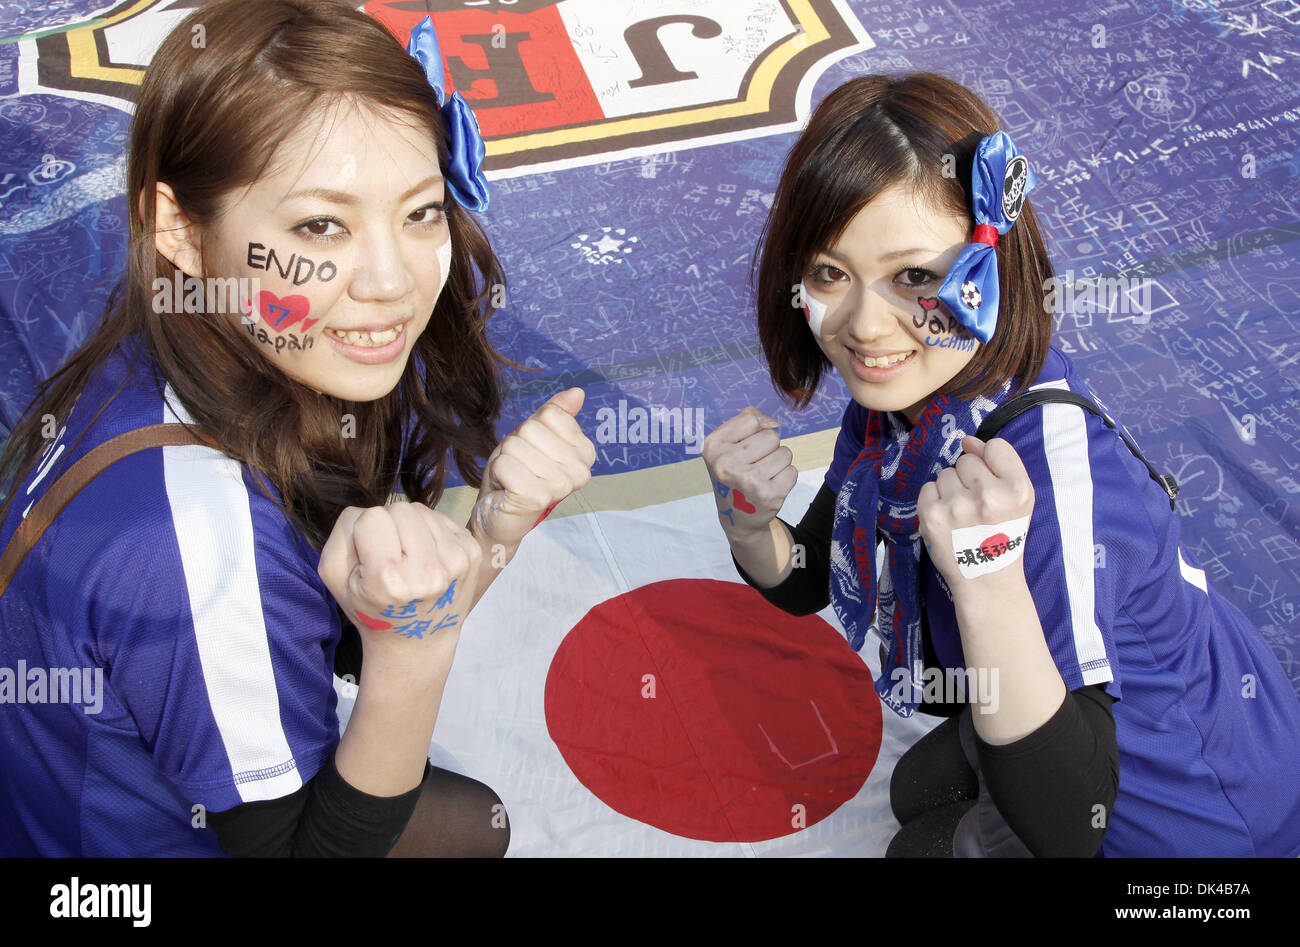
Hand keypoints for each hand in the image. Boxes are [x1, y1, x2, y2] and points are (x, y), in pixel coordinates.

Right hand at [318, 502, 482, 649]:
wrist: (417, 640)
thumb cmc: (372, 608)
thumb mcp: (336, 578)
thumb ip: (342, 533)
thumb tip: (369, 509)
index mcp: (389, 581)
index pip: (372, 517)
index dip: (365, 534)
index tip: (371, 561)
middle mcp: (428, 572)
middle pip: (401, 509)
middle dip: (391, 526)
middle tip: (392, 559)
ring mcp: (456, 561)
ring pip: (422, 511)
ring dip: (411, 528)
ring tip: (409, 559)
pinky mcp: (472, 553)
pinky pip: (442, 518)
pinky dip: (430, 532)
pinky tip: (427, 558)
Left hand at [472, 387, 595, 547]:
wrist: (500, 514)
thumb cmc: (519, 473)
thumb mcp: (536, 437)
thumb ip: (557, 414)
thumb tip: (577, 393)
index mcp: (585, 453)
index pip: (551, 415)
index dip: (531, 429)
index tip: (532, 451)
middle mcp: (580, 471)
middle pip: (532, 429)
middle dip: (516, 445)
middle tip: (520, 467)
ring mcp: (560, 486)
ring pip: (516, 446)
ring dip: (506, 460)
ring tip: (513, 478)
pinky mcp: (537, 497)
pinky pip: (505, 464)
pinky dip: (498, 473)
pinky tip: (506, 489)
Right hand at [700, 406, 797, 535]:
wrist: (736, 516)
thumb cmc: (735, 473)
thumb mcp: (728, 443)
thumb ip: (748, 420)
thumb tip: (774, 423)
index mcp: (713, 446)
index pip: (751, 419)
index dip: (754, 432)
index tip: (743, 449)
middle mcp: (726, 464)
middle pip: (771, 436)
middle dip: (768, 449)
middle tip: (754, 466)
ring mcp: (748, 481)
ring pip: (785, 453)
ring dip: (778, 463)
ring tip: (763, 476)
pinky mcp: (768, 496)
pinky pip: (792, 471)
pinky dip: (785, 478)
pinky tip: (770, 487)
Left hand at [918, 436, 1034, 590]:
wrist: (986, 579)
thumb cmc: (1003, 534)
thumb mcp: (1019, 500)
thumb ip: (999, 463)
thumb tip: (968, 440)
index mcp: (1018, 489)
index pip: (996, 447)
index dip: (991, 464)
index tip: (993, 486)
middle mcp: (989, 496)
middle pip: (966, 460)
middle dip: (970, 479)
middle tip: (978, 508)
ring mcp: (958, 506)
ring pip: (946, 473)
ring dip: (951, 490)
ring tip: (963, 516)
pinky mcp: (933, 516)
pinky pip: (928, 487)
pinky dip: (934, 501)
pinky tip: (948, 520)